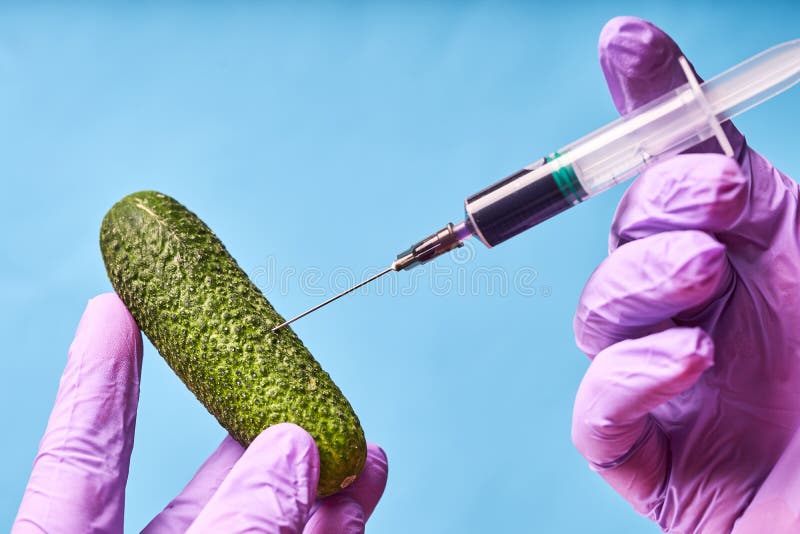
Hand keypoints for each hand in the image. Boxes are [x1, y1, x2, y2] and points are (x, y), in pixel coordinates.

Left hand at [13, 293, 387, 532]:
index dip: (101, 369)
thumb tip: (294, 449)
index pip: (85, 440)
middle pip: (202, 480)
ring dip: (318, 477)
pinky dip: (334, 524)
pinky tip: (359, 493)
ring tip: (357, 443)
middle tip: (287, 374)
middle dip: (254, 424)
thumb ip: (234, 522)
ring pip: (262, 518)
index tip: (113, 304)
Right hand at [572, 18, 799, 532]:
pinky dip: (626, 379)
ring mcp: (671, 386)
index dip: (649, 106)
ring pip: (598, 319)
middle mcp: (705, 312)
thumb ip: (768, 195)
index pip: (684, 172)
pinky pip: (599, 415)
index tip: (627, 43)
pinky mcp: (651, 460)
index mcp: (761, 258)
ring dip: (637, 287)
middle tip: (716, 209)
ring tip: (703, 279)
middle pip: (626, 239)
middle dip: (654, 210)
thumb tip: (728, 130)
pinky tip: (688, 365)